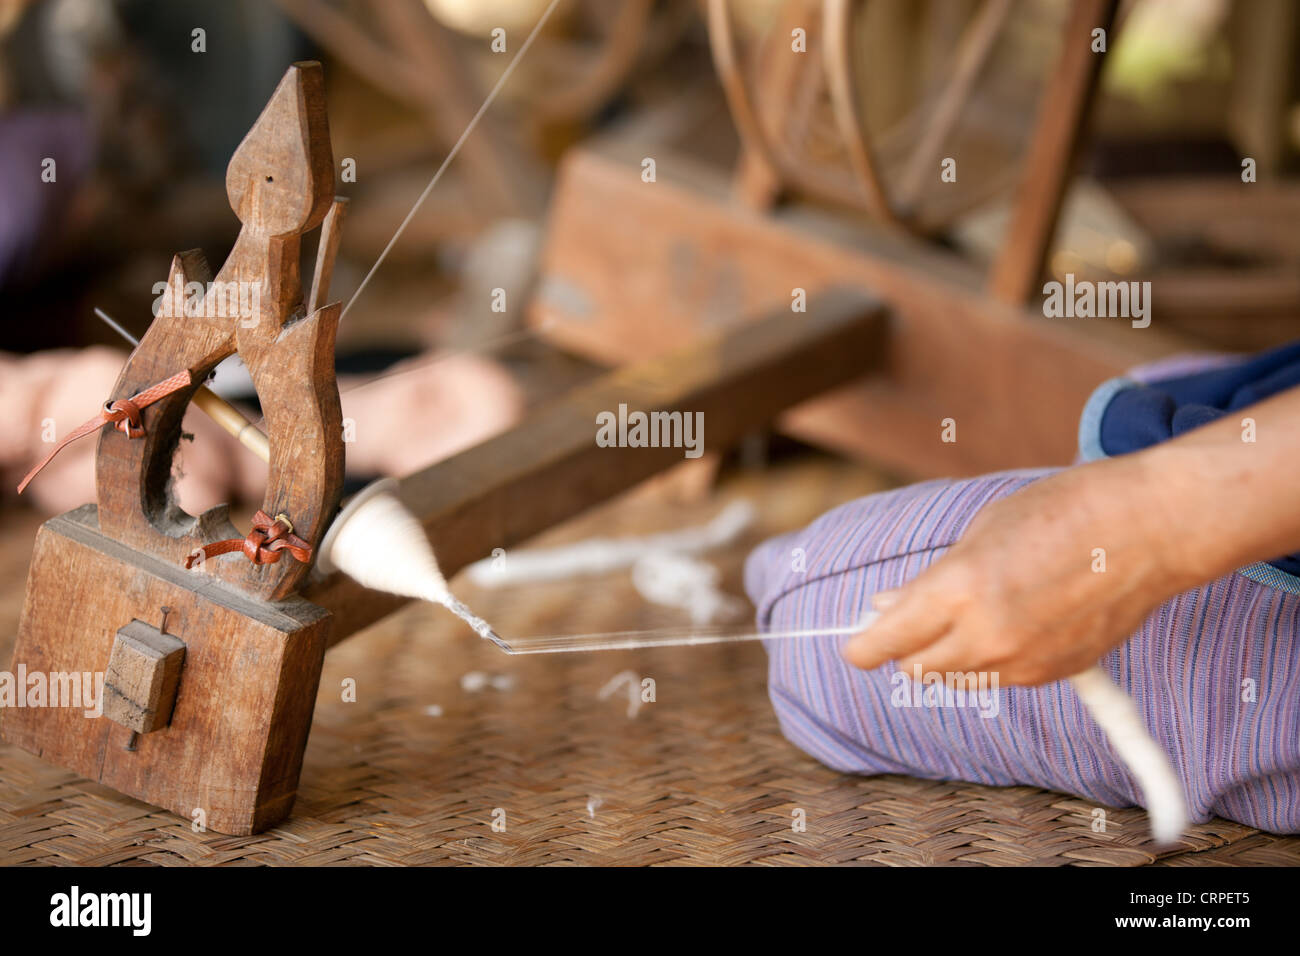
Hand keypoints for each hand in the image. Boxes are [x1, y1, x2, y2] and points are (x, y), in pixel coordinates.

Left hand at [842, 455, 1197, 685]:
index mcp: (960, 590)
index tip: (854, 647)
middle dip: (906, 648)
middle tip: (913, 618)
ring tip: (975, 608)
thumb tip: (886, 607)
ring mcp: (1024, 661)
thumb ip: (930, 580)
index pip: (888, 641)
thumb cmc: (1065, 511)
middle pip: (917, 668)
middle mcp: (988, 635)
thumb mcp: (981, 531)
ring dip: (949, 655)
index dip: (862, 647)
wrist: (1151, 528)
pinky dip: (993, 658)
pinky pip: (1002, 678)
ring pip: (959, 678)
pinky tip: (1014, 618)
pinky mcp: (1056, 674)